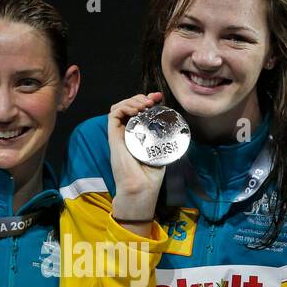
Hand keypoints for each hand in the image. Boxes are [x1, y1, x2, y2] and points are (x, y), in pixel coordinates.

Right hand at [107, 92, 167, 225]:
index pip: (138, 113)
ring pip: (119, 108)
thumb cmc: (150, 177)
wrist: (140, 189)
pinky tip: (136, 109)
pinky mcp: (113, 137)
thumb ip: (163, 142)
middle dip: (140, 98)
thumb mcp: (161, 153)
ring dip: (131, 100)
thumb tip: (174, 129)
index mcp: (137, 136)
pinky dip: (124, 107)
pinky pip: (113, 115)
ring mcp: (119, 135)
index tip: (159, 98)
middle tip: (153, 99)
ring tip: (144, 103)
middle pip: (128, 107)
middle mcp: (126, 133)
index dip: (147, 101)